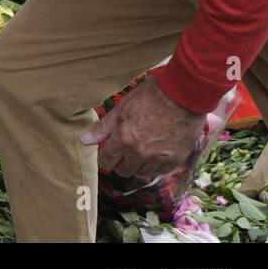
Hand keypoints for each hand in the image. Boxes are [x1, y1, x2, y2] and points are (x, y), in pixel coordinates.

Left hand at [81, 77, 207, 180]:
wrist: (183, 95)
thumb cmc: (151, 97)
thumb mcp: (122, 108)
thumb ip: (103, 128)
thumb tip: (84, 140)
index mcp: (124, 139)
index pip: (106, 161)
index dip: (104, 156)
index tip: (107, 151)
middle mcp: (141, 153)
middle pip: (123, 170)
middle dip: (120, 162)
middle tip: (123, 150)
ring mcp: (159, 158)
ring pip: (141, 173)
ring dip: (137, 164)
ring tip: (140, 149)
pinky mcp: (176, 160)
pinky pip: (160, 172)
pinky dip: (155, 166)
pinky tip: (154, 153)